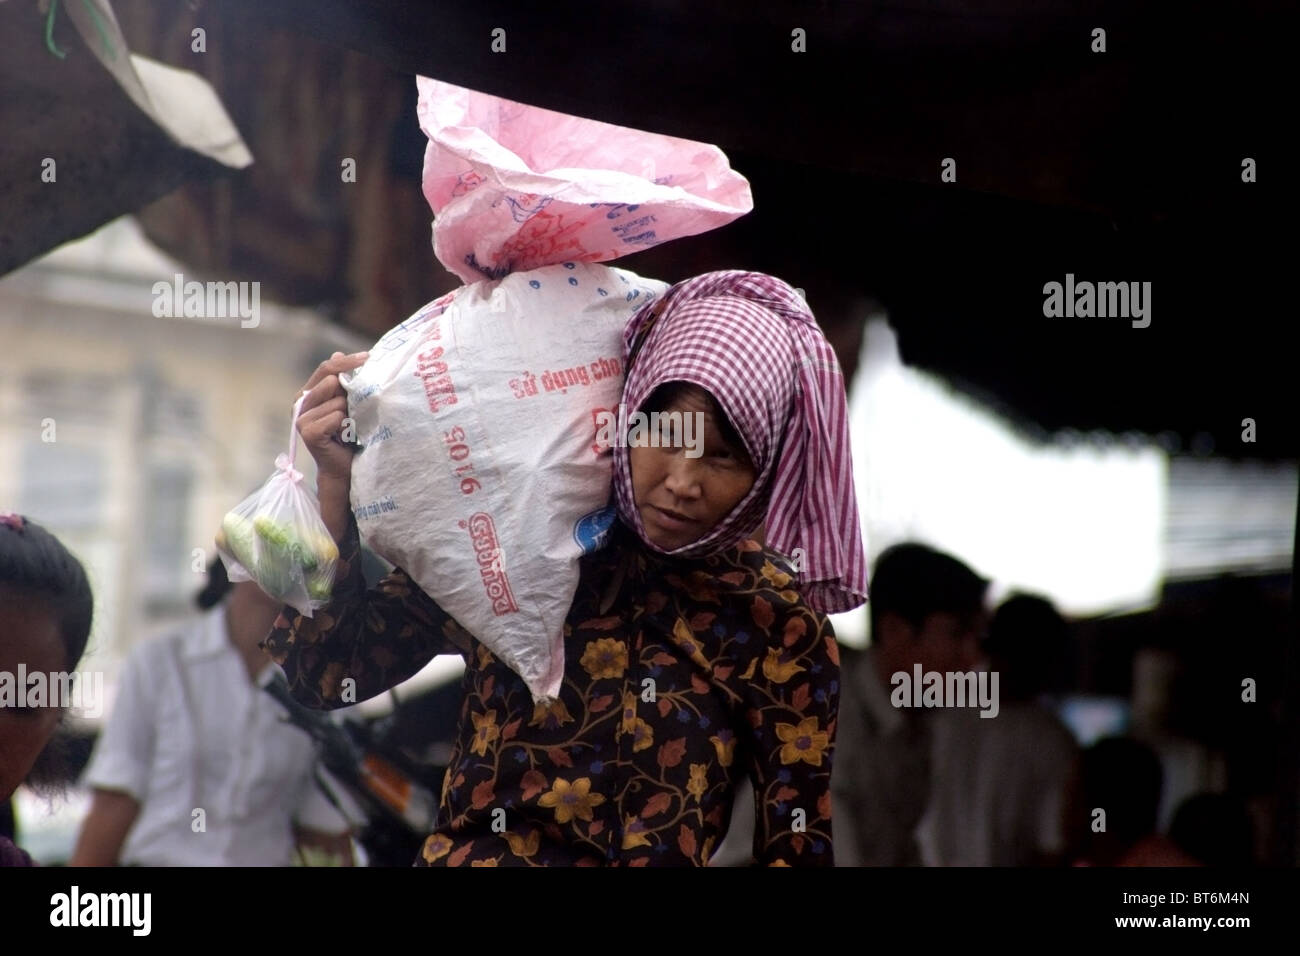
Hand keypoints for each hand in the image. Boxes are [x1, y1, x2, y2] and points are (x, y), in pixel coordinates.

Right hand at [296, 351, 368, 482]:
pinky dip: (346, 426)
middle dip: (349, 394)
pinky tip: (344, 437)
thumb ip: (343, 382)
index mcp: (308, 393)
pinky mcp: (308, 432)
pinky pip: (336, 417)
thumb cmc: (350, 435)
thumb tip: (338, 352)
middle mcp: (301, 403)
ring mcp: (301, 418)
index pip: (326, 367)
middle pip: (331, 381)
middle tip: (354, 413)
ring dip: (350, 414)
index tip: (369, 357)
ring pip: (337, 401)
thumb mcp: (349, 404)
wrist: (345, 467)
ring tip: (349, 428)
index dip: (347, 361)